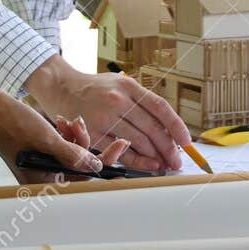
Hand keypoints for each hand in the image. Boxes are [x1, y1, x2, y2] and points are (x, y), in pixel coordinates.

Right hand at [0, 89, 110, 180]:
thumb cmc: (11, 124)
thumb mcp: (46, 139)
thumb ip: (72, 155)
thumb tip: (96, 166)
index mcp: (43, 182)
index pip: (83, 179)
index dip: (104, 163)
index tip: (119, 145)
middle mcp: (44, 177)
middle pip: (80, 166)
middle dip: (86, 145)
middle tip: (89, 126)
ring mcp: (43, 164)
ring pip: (73, 153)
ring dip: (76, 136)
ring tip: (67, 121)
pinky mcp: (42, 151)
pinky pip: (63, 145)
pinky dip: (66, 133)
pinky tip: (60, 121)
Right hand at [26, 57, 191, 171]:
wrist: (61, 87)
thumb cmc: (94, 89)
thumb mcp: (120, 84)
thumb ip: (141, 102)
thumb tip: (168, 129)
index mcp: (128, 86)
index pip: (160, 108)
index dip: (177, 126)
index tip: (187, 141)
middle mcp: (118, 100)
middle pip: (152, 128)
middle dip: (169, 148)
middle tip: (177, 160)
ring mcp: (104, 117)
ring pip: (139, 141)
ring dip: (156, 156)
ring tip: (166, 164)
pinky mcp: (93, 132)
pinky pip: (120, 151)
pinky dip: (137, 160)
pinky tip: (149, 165)